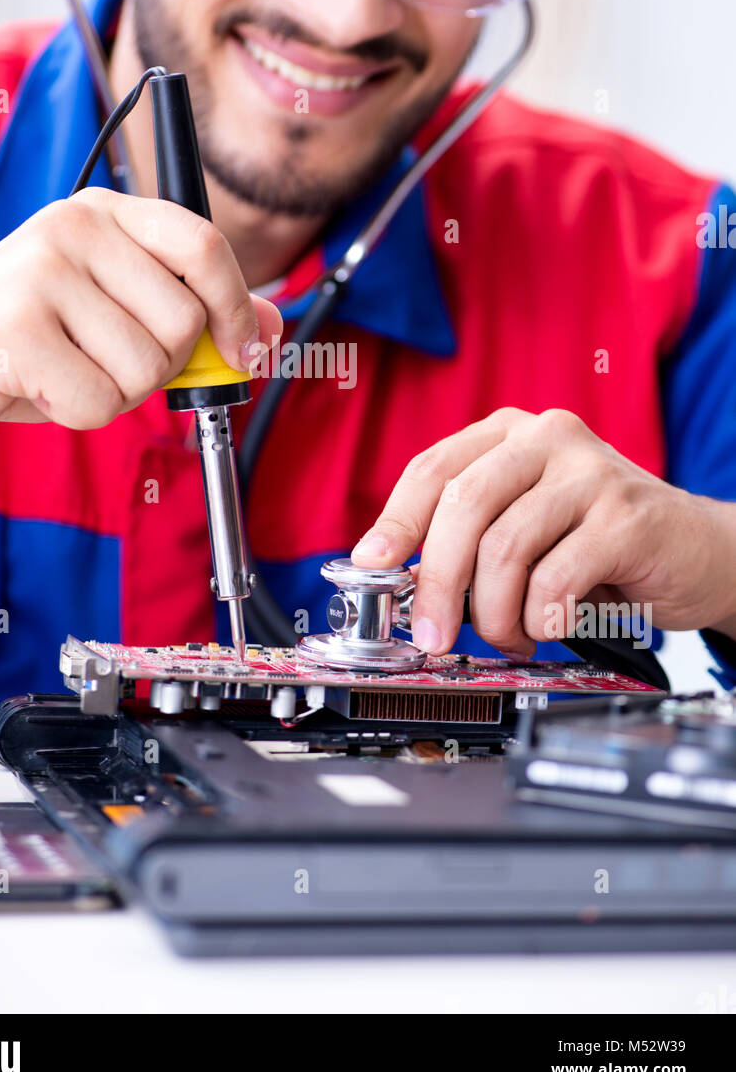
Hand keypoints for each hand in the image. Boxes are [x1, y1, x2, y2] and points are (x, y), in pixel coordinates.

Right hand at [0, 187, 281, 455]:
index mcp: (100, 211)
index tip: (243, 350)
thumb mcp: (108, 316)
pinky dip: (76, 415)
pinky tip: (35, 387)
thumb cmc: (18, 345)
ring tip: (60, 371)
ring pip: (148, 367)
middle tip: (99, 362)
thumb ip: (188, 312)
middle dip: (157, 367)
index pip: (204, 243)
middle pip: (184, 320)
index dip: (236, 304)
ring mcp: (42, 271)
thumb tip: (271, 325)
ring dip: (113, 393)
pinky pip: (100, 401)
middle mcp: (72, 225)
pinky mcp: (17, 327)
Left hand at [351, 407, 735, 656]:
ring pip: (505, 547)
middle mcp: (546, 438)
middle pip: (463, 505)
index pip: (432, 469)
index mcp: (509, 435)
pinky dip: (540, 617)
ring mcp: (589, 472)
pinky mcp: (626, 516)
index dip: (395, 520)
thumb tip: (399, 581)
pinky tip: (550, 627)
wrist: (701, 551)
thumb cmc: (602, 543)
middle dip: (437, 581)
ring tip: (511, 636)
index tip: (371, 566)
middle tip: (433, 635)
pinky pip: (556, 577)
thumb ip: (471, 538)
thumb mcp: (526, 527)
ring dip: (495, 612)